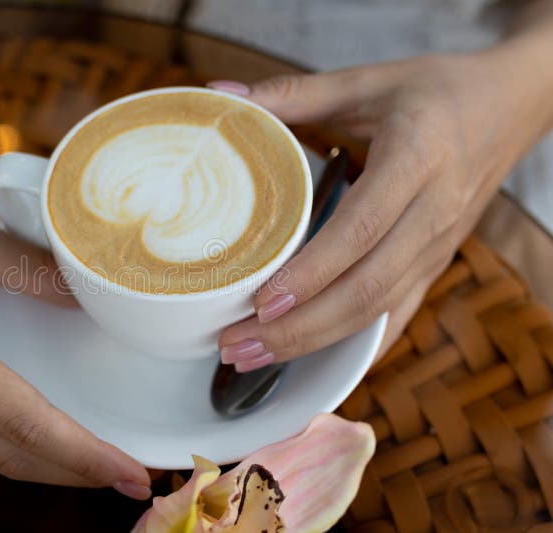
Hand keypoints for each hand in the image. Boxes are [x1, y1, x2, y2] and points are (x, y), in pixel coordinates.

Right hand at [0, 161, 150, 498]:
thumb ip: (32, 268)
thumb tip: (91, 294)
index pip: (26, 426)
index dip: (84, 456)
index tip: (131, 472)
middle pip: (9, 457)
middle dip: (74, 475)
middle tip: (132, 478)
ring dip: (43, 464)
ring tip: (95, 460)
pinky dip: (9, 442)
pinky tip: (37, 429)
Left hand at [210, 48, 552, 371]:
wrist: (512, 106)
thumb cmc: (438, 91)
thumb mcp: (368, 81)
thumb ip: (294, 94)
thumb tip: (222, 98)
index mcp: (417, 160)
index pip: (361, 230)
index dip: (312, 273)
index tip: (262, 303)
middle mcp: (432, 213)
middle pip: (366, 288)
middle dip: (298, 328)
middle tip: (235, 345)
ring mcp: (437, 247)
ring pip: (378, 311)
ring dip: (314, 343)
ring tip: (252, 357)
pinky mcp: (436, 264)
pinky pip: (397, 316)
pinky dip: (355, 346)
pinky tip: (311, 363)